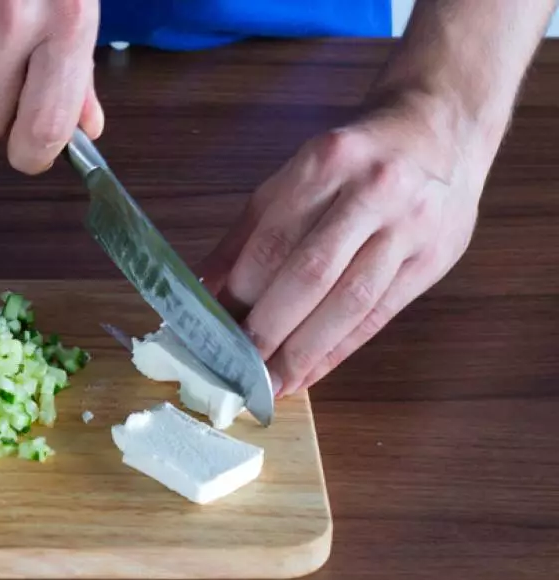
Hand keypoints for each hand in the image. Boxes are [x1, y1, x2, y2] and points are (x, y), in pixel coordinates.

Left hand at [197, 96, 493, 396]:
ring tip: (270, 385)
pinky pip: (379, 315)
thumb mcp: (295, 176)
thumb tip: (203, 289)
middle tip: (236, 368)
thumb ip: (249, 232)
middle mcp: (372, 192)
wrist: (440, 130)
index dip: (240, 292)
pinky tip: (310, 373)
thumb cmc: (353, 159)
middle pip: (311, 274)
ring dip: (305, 352)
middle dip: (269, 329)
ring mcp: (410, 227)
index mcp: (326, 163)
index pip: (273, 241)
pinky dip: (339, 350)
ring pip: (350, 302)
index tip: (211, 330)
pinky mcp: (434, 258)